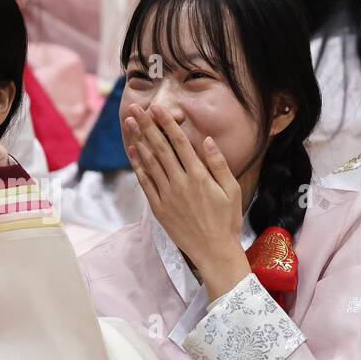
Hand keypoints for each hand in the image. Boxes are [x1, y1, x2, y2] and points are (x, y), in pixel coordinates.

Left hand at [125, 103, 250, 298]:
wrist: (214, 251)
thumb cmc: (227, 220)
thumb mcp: (231, 190)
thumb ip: (218, 163)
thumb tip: (206, 140)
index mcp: (199, 176)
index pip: (179, 143)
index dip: (167, 123)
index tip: (157, 108)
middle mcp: (180, 183)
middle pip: (160, 148)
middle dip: (147, 126)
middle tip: (135, 109)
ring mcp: (167, 196)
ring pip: (150, 163)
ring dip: (139, 141)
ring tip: (129, 124)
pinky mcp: (159, 208)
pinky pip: (145, 183)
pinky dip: (138, 166)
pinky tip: (133, 152)